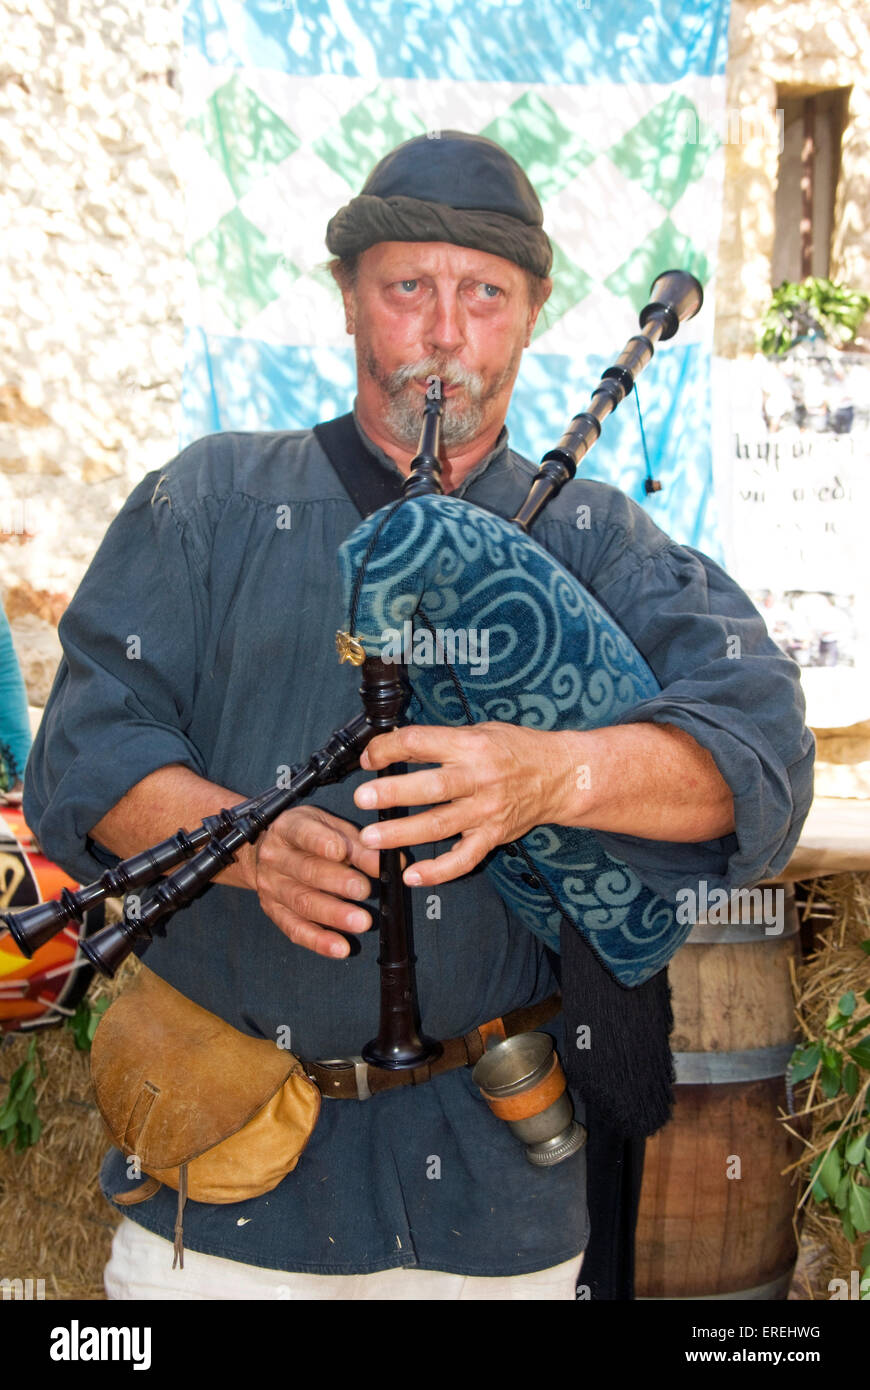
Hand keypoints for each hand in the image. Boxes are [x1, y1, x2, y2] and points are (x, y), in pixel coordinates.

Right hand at [240, 806, 380, 958]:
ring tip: (362, 922)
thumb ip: (361, 846)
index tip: (341, 852)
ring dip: (334, 915)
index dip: (321, 842)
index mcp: (288, 828)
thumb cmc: (310, 837)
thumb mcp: (331, 829)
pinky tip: (341, 948)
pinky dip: (319, 941)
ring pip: (302, 902)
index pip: (302, 833)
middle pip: (306, 871)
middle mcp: (275, 857)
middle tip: (364, 890)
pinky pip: (295, 929)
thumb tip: (395, 864)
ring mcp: (271, 887)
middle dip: (337, 882)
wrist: (265, 852)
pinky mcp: (274, 912)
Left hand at [354, 723, 566, 887]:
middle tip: (363, 798)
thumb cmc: (516, 749)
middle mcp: (478, 778)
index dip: (388, 749)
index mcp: (470, 745)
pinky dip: (439, 871)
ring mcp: (486, 810)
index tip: (369, 758)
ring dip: (403, 833)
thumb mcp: (479, 731)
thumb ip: (441, 740)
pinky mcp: (493, 836)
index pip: (420, 742)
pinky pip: (464, 859)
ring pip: (440, 824)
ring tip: (372, 839)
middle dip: (393, 793)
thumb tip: (396, 746)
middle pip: (430, 787)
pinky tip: (413, 876)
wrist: (560, 775)